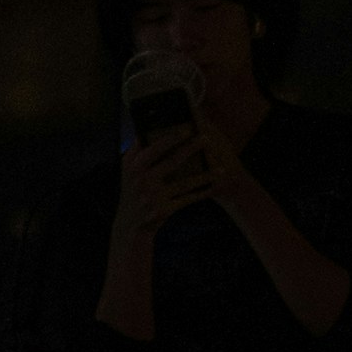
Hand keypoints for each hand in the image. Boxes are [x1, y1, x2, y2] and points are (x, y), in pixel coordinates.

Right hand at [112, 118, 215, 248]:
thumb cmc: (134, 190)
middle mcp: (141, 180)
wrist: (129, 225)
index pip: (153, 147)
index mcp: (133, 165)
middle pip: (171, 161)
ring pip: (184, 182)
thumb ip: (139, 151)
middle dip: (191, 148)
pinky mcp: (162, 209)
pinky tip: (215, 186)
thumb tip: (152, 127)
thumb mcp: (130, 171)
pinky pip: (187, 199)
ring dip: (205, 175)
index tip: (188, 126)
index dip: (171, 137)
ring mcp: (152, 196)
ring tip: (222, 167)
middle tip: (207, 137)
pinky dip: (202, 192)